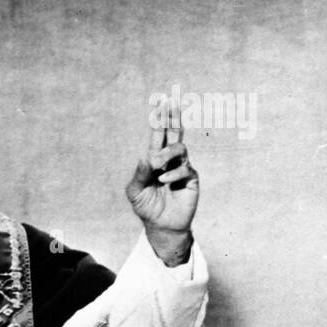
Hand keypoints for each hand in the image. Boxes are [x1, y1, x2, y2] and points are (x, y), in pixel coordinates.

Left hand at [125, 101, 198, 263]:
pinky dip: (172, 174)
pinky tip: (163, 182)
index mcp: (155, 158)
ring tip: (157, 168)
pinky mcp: (191, 178)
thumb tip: (147, 156)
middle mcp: (170, 159)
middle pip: (174, 132)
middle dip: (173, 116)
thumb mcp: (135, 192)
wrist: (162, 226)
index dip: (159, 117)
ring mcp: (182, 167)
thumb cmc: (147, 208)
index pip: (158, 134)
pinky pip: (184, 169)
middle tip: (172, 100)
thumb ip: (139, 173)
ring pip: (179, 148)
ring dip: (167, 154)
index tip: (160, 100)